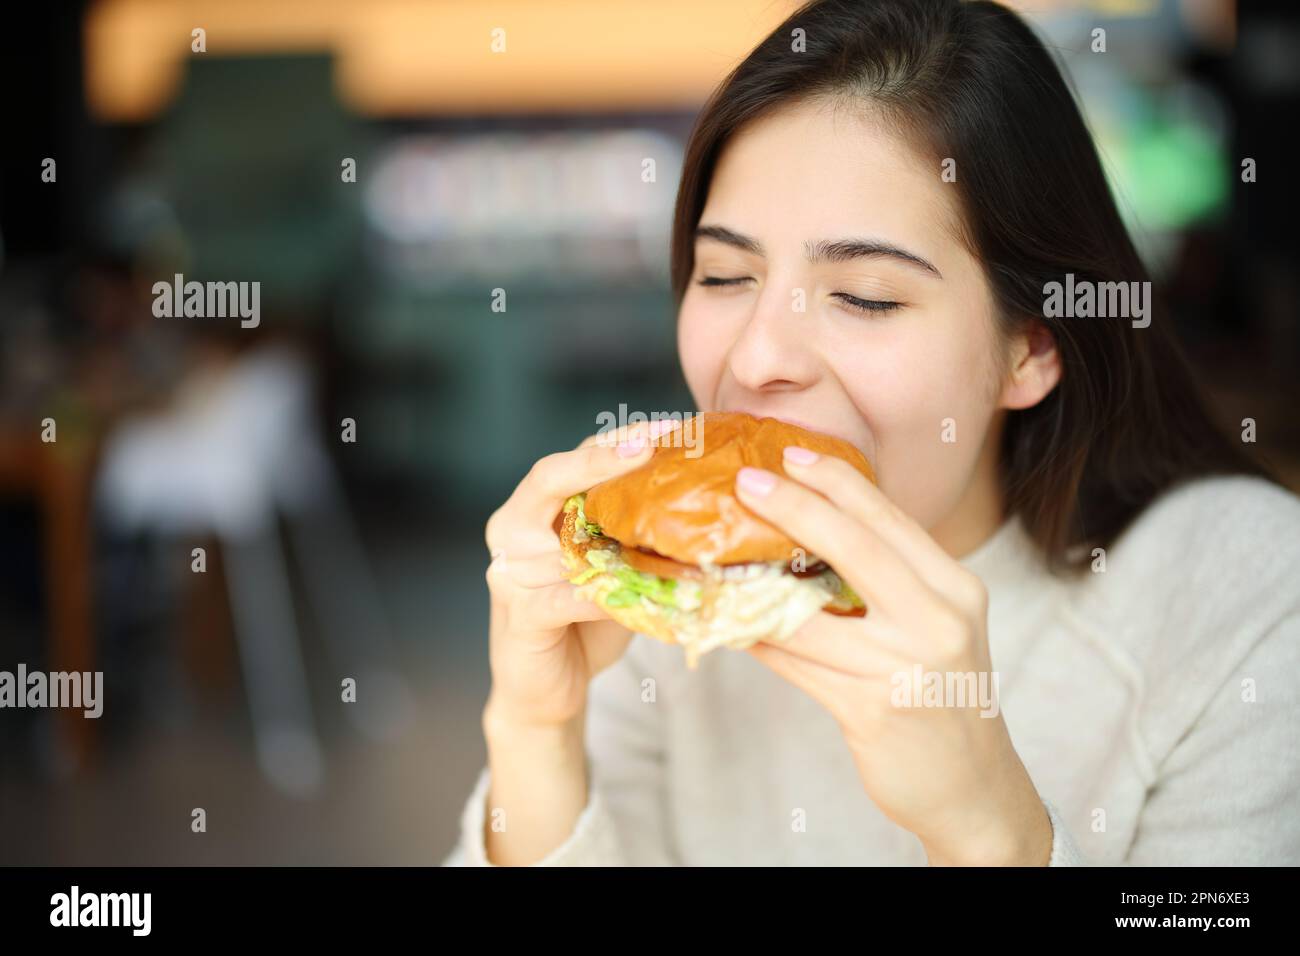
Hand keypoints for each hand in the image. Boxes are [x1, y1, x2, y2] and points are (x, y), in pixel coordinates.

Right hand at [482, 417, 681, 729]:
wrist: (547, 691)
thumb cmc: (585, 621)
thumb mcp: (614, 567)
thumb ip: (633, 533)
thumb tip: (702, 499)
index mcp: (535, 508)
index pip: (576, 458)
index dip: (619, 439)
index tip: (668, 426)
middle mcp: (513, 529)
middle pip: (551, 477)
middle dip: (603, 458)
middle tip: (652, 443)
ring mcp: (509, 572)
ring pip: (555, 536)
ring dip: (608, 528)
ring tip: (657, 514)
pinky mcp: (519, 616)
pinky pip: (561, 597)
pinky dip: (598, 595)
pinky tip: (633, 590)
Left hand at [733, 447, 1052, 865]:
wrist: (972, 786)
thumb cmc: (940, 692)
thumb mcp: (936, 625)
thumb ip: (891, 579)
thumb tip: (810, 527)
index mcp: (956, 588)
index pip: (891, 520)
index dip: (838, 483)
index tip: (792, 455)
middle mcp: (939, 621)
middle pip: (857, 548)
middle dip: (796, 508)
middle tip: (746, 482)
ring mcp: (905, 667)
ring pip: (810, 614)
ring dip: (755, 584)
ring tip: (714, 556)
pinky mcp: (872, 709)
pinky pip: (797, 664)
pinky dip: (758, 638)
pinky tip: (729, 621)